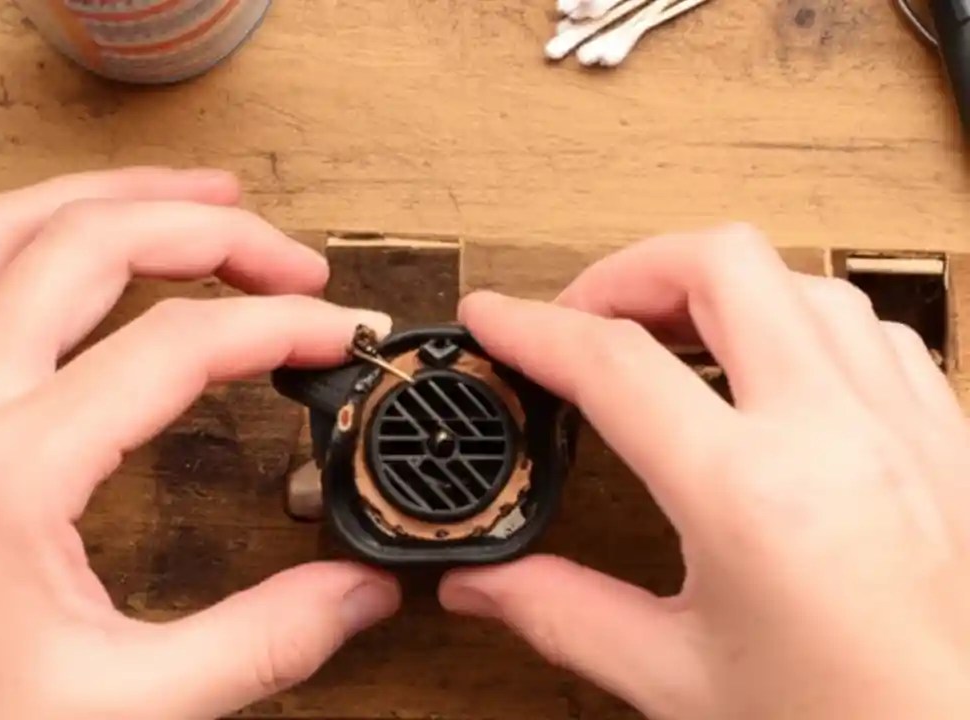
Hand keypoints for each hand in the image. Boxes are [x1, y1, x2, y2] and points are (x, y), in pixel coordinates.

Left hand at [0, 168, 400, 719]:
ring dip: (110, 199)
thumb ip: (262, 642)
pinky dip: (40, 237)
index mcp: (7, 469)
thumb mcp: (122, 705)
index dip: (278, 329)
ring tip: (195, 201)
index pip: (174, 345)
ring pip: (7, 230)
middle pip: (88, 243)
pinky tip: (85, 259)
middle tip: (285, 257)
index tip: (335, 336)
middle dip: (206, 229)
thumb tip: (356, 593)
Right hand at [440, 225, 969, 719]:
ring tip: (672, 338)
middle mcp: (836, 436)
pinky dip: (803, 325)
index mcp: (752, 497)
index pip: (615, 364)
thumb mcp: (678, 680)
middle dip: (630, 271)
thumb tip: (478, 585)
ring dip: (721, 291)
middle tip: (585, 318)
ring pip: (803, 282)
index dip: (533, 327)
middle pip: (722, 265)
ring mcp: (904, 428)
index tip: (492, 317)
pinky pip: (873, 331)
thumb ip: (563, 614)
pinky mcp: (948, 442)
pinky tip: (772, 373)